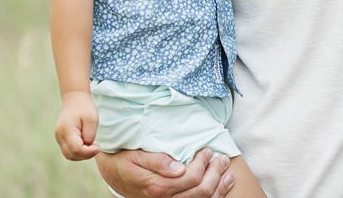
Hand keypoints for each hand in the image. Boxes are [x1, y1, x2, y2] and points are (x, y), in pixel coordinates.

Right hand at [55, 90, 99, 160]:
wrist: (75, 98)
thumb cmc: (85, 107)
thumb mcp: (92, 119)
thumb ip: (90, 135)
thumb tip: (87, 147)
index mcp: (66, 130)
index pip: (76, 149)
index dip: (88, 152)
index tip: (98, 147)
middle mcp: (59, 136)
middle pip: (71, 154)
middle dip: (85, 155)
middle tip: (96, 147)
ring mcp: (59, 138)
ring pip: (69, 155)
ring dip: (82, 155)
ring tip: (92, 145)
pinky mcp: (61, 139)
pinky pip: (69, 151)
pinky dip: (78, 152)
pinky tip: (87, 145)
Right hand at [96, 148, 233, 197]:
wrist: (114, 173)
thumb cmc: (126, 160)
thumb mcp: (136, 156)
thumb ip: (157, 161)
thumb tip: (180, 167)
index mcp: (157, 186)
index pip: (190, 178)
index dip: (202, 164)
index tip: (207, 149)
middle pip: (200, 192)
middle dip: (215, 174)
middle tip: (221, 158)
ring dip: (219, 188)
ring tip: (228, 173)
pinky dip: (215, 196)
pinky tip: (223, 185)